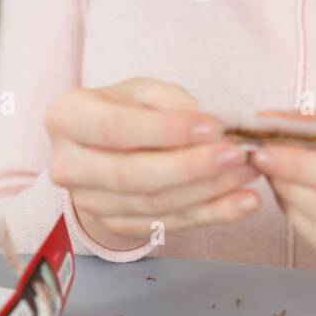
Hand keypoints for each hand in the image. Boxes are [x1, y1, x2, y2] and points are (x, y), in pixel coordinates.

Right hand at [44, 77, 260, 250]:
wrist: (103, 151)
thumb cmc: (125, 110)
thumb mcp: (141, 90)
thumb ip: (169, 100)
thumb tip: (205, 121)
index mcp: (66, 117)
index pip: (116, 128)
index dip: (166, 130)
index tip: (213, 126)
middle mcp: (67, 164)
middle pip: (132, 174)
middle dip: (192, 166)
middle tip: (238, 154)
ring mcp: (88, 201)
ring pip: (154, 204)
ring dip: (209, 191)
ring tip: (248, 173)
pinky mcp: (114, 226)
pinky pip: (168, 224)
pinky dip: (211, 215)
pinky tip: (243, 202)